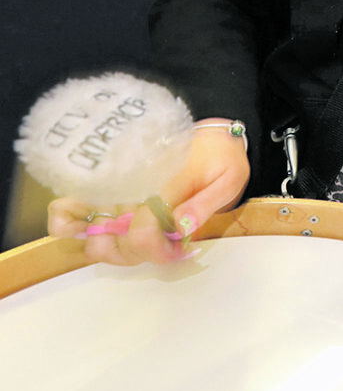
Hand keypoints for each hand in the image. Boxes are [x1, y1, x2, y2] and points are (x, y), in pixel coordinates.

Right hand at [46, 123, 248, 265]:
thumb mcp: (229, 179)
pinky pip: (65, 209)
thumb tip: (180, 226)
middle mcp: (129, 184)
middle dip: (139, 253)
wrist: (209, 137)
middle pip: (115, 241)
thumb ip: (205, 204)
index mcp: (161, 183)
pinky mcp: (98, 186)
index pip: (141, 232)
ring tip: (139, 241)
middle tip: (164, 246)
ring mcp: (110, 186)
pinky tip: (93, 233)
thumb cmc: (218, 160)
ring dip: (111, 249)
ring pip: (91, 235)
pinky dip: (67, 226)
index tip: (176, 251)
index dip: (156, 251)